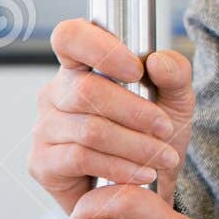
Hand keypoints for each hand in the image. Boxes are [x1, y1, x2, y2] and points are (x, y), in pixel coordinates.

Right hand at [30, 19, 193, 215]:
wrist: (150, 182)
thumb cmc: (156, 132)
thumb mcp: (176, 99)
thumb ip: (175, 73)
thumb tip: (157, 61)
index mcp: (81, 65)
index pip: (70, 37)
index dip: (99, 47)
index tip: (136, 69)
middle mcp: (56, 93)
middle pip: (88, 91)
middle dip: (137, 112)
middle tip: (167, 129)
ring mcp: (45, 128)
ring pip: (89, 129)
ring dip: (136, 145)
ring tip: (164, 156)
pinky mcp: (42, 163)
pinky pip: (80, 159)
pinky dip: (119, 167)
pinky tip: (142, 173)